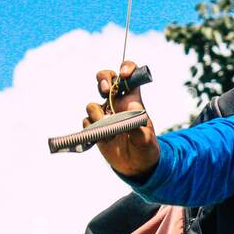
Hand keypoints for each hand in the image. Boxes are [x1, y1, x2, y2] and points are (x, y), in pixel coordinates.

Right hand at [85, 61, 159, 177]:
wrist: (136, 166)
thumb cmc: (145, 148)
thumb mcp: (147, 140)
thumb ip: (139, 129)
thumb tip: (131, 116)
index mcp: (133, 101)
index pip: (130, 76)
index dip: (126, 68)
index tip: (124, 74)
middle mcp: (117, 104)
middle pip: (105, 79)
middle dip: (103, 79)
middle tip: (105, 90)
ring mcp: (105, 115)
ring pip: (92, 104)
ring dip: (97, 114)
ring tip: (108, 128)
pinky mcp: (96, 128)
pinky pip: (87, 121)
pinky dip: (92, 128)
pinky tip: (105, 139)